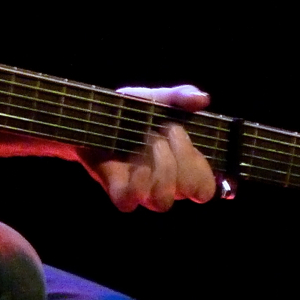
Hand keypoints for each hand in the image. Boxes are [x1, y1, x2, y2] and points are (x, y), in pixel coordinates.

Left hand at [79, 84, 216, 211]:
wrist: (94, 114)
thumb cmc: (130, 110)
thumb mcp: (156, 98)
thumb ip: (180, 97)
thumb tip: (203, 99)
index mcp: (182, 167)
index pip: (206, 189)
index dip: (203, 171)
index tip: (190, 142)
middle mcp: (166, 184)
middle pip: (190, 191)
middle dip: (181, 156)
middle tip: (164, 131)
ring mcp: (143, 191)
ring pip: (163, 201)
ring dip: (158, 167)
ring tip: (147, 141)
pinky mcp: (119, 193)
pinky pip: (132, 202)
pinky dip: (135, 180)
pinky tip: (132, 159)